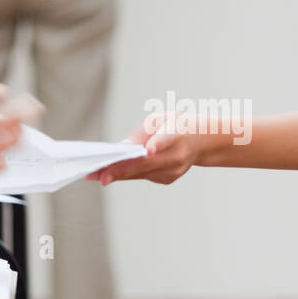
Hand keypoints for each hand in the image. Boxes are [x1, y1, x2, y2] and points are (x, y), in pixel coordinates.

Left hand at [87, 113, 203, 184]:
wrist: (203, 141)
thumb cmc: (177, 125)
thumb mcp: (161, 119)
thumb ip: (142, 133)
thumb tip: (122, 147)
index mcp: (177, 134)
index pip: (165, 140)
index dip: (156, 145)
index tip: (146, 151)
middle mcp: (177, 156)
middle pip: (145, 164)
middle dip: (119, 169)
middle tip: (97, 174)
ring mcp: (174, 171)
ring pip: (141, 174)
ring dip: (117, 174)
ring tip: (94, 174)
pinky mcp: (169, 179)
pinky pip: (144, 176)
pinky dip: (128, 174)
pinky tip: (110, 173)